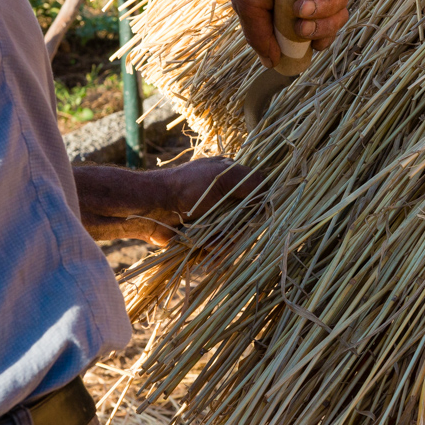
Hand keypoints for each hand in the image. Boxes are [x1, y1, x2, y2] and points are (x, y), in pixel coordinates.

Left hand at [74, 158, 260, 246]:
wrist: (153, 207)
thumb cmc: (187, 187)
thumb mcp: (223, 176)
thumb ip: (251, 181)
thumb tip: (272, 190)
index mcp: (229, 176)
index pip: (257, 191)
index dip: (260, 204)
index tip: (261, 214)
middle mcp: (224, 196)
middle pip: (248, 218)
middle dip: (240, 227)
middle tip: (230, 228)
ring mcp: (213, 216)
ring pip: (235, 235)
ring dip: (225, 238)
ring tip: (209, 237)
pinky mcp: (204, 234)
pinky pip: (220, 246)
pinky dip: (214, 248)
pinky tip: (205, 245)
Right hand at [215, 0, 350, 67]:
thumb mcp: (248, 8)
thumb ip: (260, 37)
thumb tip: (272, 64)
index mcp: (289, 9)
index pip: (316, 33)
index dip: (318, 40)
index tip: (309, 43)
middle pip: (333, 20)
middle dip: (322, 27)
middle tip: (302, 23)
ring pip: (341, 0)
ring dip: (327, 8)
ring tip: (304, 3)